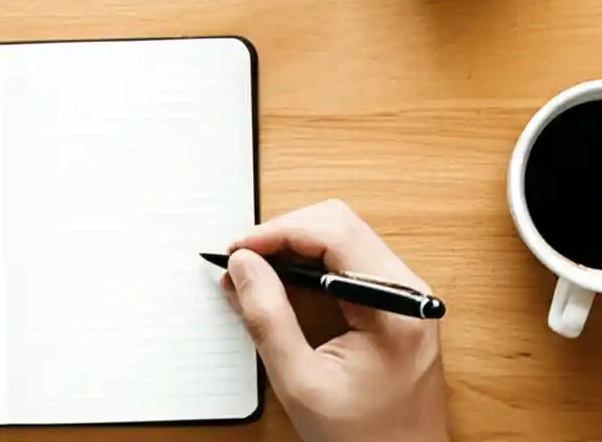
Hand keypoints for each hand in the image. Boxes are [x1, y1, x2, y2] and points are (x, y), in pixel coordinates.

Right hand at [223, 200, 448, 441]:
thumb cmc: (363, 438)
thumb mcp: (300, 382)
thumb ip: (268, 318)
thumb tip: (243, 264)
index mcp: (395, 306)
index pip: (334, 233)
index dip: (276, 233)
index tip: (236, 251)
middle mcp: (408, 289)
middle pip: (339, 224)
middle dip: (282, 234)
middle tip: (240, 261)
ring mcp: (403, 294)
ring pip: (341, 235)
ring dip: (292, 244)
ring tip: (253, 272)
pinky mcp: (393, 303)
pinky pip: (347, 260)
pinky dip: (307, 261)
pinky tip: (278, 282)